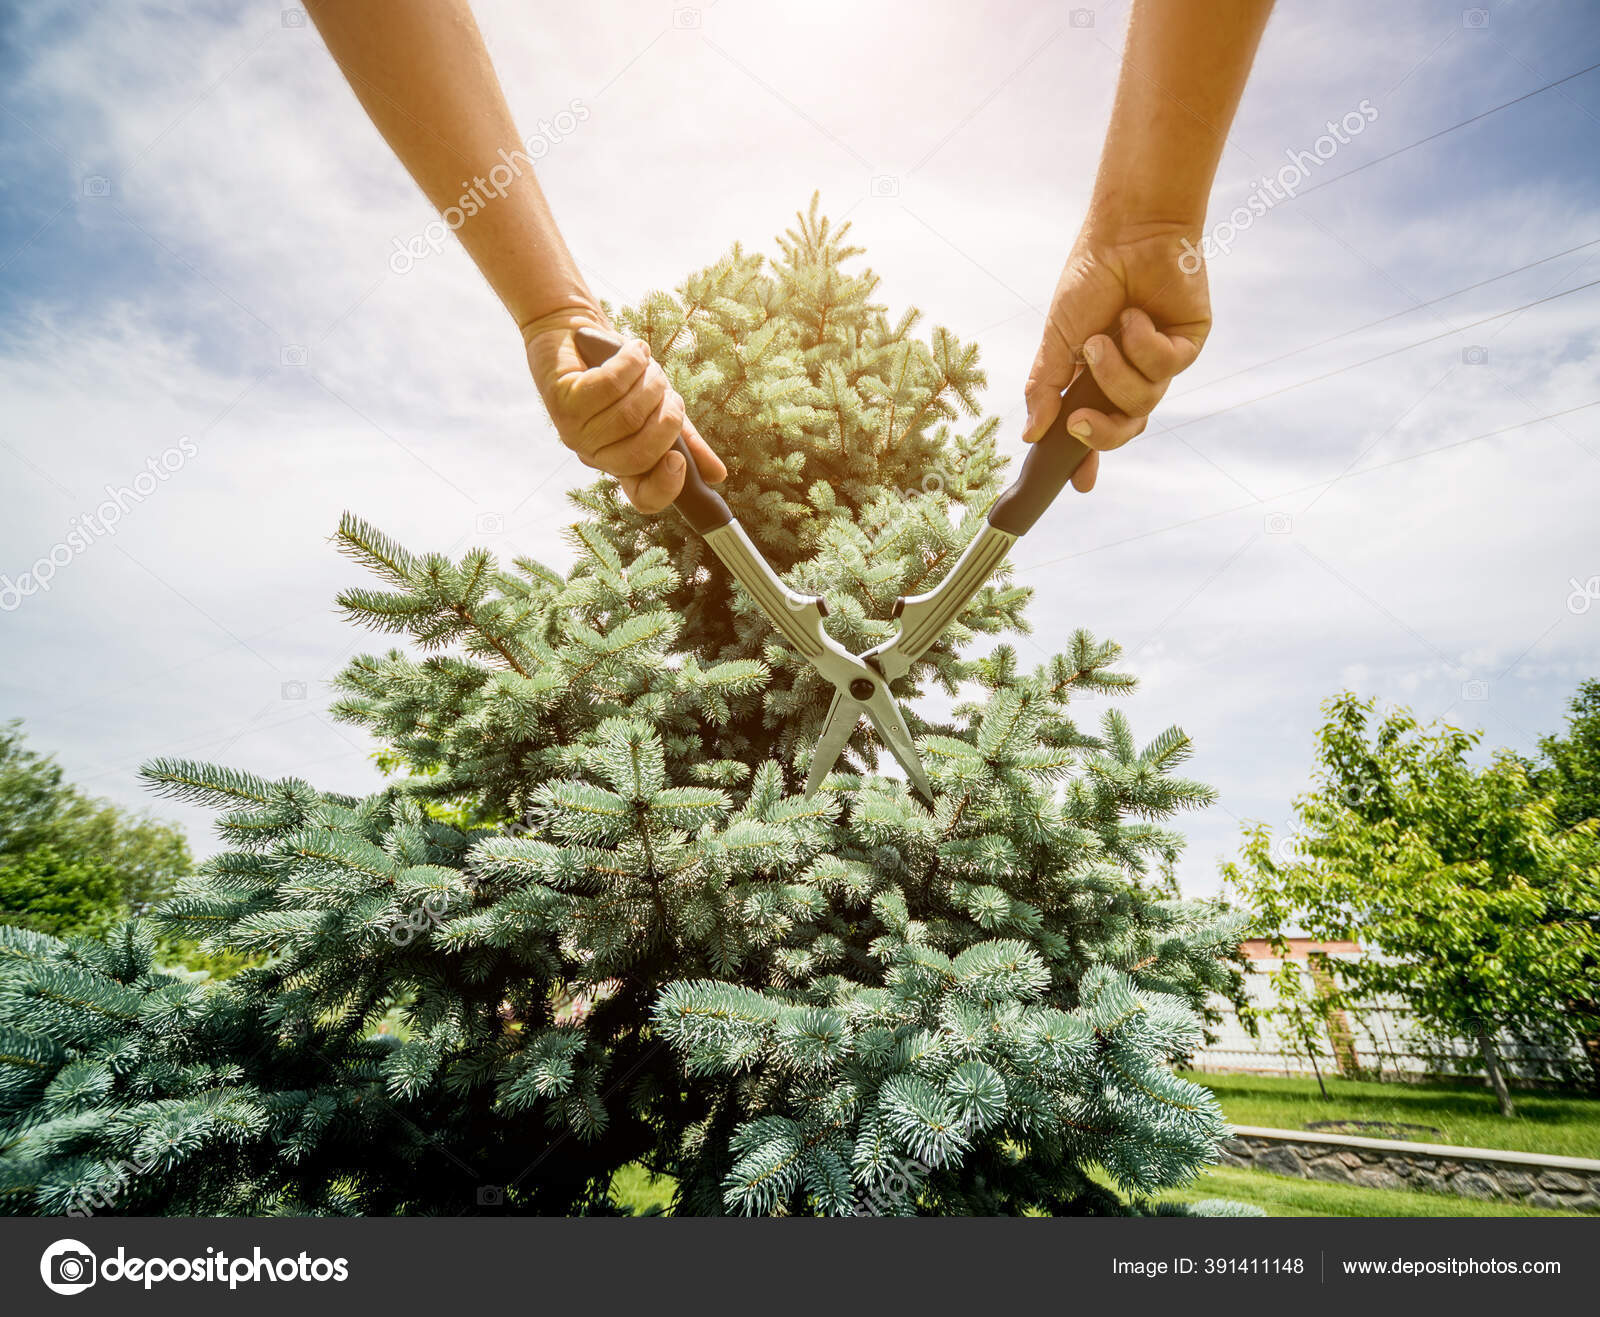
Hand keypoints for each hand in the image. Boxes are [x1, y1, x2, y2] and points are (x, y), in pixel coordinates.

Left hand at [524, 320, 725, 513]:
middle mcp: (595, 455)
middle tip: (667, 391)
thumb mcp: (660, 407)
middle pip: (640, 454)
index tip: (679, 460)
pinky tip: (635, 350)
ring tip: (647, 363)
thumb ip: (686, 440)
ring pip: (628, 416)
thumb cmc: (622, 375)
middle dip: (666, 417)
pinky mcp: (561, 401)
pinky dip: (631, 362)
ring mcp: (574, 431)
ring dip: (649, 382)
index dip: (666, 487)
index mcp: (622, 464)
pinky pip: (609, 386)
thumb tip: (718, 476)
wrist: (574, 331)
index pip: (644, 497)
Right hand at [1023, 223, 1211, 491]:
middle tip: (1078, 423)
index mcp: (1098, 377)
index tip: (1078, 484)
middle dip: (1101, 434)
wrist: (1127, 232)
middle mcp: (1132, 373)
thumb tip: (1030, 435)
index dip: (1088, 456)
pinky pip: (1166, 367)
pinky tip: (1135, 316)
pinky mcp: (1188, 343)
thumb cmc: (1089, 278)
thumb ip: (1045, 388)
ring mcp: (1161, 361)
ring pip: (1143, 399)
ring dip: (1115, 372)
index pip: (1096, 426)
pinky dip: (1143, 344)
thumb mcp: (1056, 338)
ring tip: (1103, 336)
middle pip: (1126, 427)